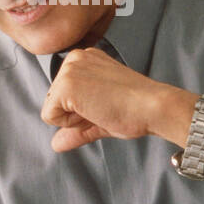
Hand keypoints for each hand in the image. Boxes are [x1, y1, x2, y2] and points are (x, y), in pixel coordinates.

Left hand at [40, 47, 168, 151]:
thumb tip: (56, 144)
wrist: (153, 107)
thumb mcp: (100, 117)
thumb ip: (76, 128)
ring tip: (102, 107)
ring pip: (51, 108)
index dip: (82, 110)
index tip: (107, 104)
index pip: (63, 95)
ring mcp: (69, 70)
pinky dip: (71, 123)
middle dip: (76, 114)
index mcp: (85, 59)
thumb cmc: (135, 110)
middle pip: (54, 101)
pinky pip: (50, 117)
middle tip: (105, 107)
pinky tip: (95, 110)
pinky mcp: (65, 85)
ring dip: (75, 119)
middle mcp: (74, 58)